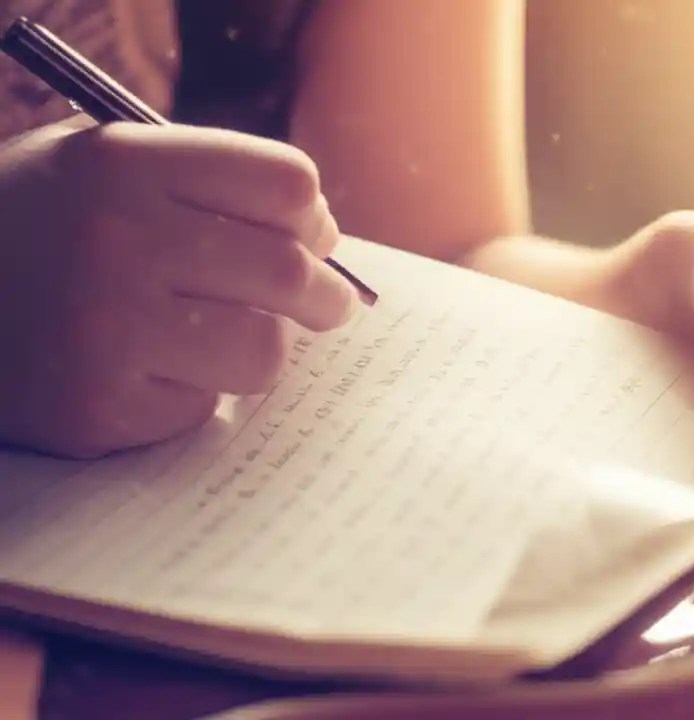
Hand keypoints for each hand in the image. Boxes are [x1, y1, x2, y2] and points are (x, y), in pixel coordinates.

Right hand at [0, 118, 356, 457]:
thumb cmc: (34, 230)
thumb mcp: (97, 170)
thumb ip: (201, 188)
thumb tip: (321, 240)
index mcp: (124, 163)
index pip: (284, 185)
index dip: (313, 219)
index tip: (315, 240)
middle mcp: (115, 238)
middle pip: (289, 272)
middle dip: (324, 296)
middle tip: (328, 305)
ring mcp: (104, 328)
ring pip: (263, 352)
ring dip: (257, 350)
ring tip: (219, 340)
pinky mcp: (97, 407)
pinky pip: (202, 407)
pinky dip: (188, 395)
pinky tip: (141, 374)